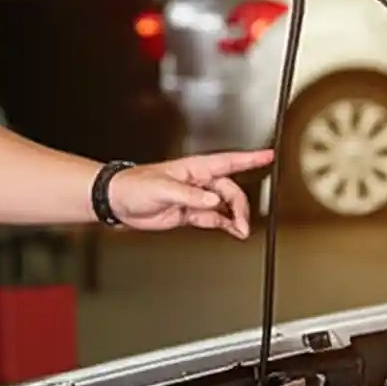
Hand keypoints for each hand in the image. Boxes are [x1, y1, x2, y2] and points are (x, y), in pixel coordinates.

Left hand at [107, 150, 273, 238]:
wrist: (118, 201)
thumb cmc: (134, 186)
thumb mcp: (163, 188)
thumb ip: (190, 195)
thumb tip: (214, 200)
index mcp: (193, 169)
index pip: (228, 161)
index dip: (249, 158)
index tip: (268, 155)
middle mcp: (197, 182)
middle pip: (229, 190)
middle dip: (239, 205)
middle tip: (241, 222)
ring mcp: (193, 197)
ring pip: (223, 205)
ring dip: (233, 217)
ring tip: (240, 230)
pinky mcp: (188, 212)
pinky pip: (213, 217)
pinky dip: (223, 224)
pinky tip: (231, 230)